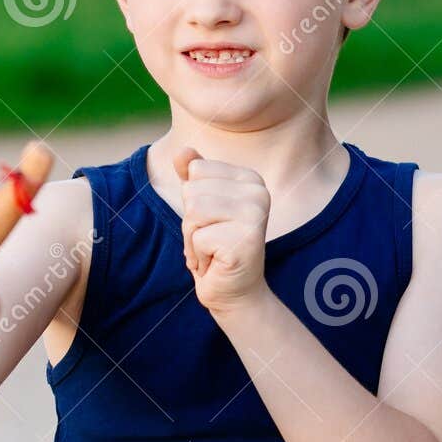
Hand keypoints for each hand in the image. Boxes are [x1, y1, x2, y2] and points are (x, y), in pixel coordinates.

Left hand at [173, 147, 270, 314]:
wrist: (234, 291)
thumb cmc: (215, 247)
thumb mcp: (201, 205)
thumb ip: (193, 176)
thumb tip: (182, 150)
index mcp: (250, 178)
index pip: (196, 170)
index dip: (193, 200)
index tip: (211, 221)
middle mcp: (259, 192)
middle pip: (192, 191)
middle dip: (190, 222)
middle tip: (210, 240)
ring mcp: (256, 215)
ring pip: (193, 213)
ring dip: (192, 239)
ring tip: (211, 250)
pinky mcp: (246, 240)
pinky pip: (199, 238)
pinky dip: (199, 255)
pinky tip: (216, 263)